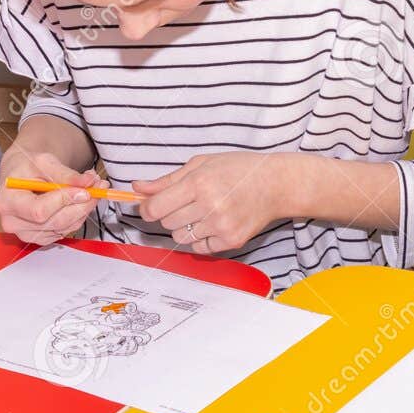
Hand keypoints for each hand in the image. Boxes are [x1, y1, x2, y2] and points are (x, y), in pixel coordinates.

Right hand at [0, 151, 102, 244]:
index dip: (64, 201)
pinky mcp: (38, 238)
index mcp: (6, 201)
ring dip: (83, 209)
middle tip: (98, 187)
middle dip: (81, 205)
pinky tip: (80, 201)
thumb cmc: (28, 167)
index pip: (39, 210)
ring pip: (64, 227)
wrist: (21, 176)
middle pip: (54, 222)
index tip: (84, 190)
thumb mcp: (45, 162)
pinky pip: (64, 231)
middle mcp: (12, 222)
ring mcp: (25, 233)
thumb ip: (66, 174)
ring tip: (92, 189)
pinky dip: (77, 216)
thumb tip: (89, 182)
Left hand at [133, 152, 290, 253]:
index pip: (156, 208)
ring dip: (185, 227)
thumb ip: (167, 180)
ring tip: (204, 211)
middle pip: (166, 223)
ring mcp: (221, 226)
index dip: (147, 209)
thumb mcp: (201, 164)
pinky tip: (216, 222)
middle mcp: (209, 206)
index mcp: (199, 183)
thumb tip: (138, 188)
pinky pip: (200, 248)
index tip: (150, 207)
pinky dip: (202, 238)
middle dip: (170, 214)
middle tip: (188, 202)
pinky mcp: (231, 241)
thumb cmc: (238, 170)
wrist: (275, 184)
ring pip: (181, 237)